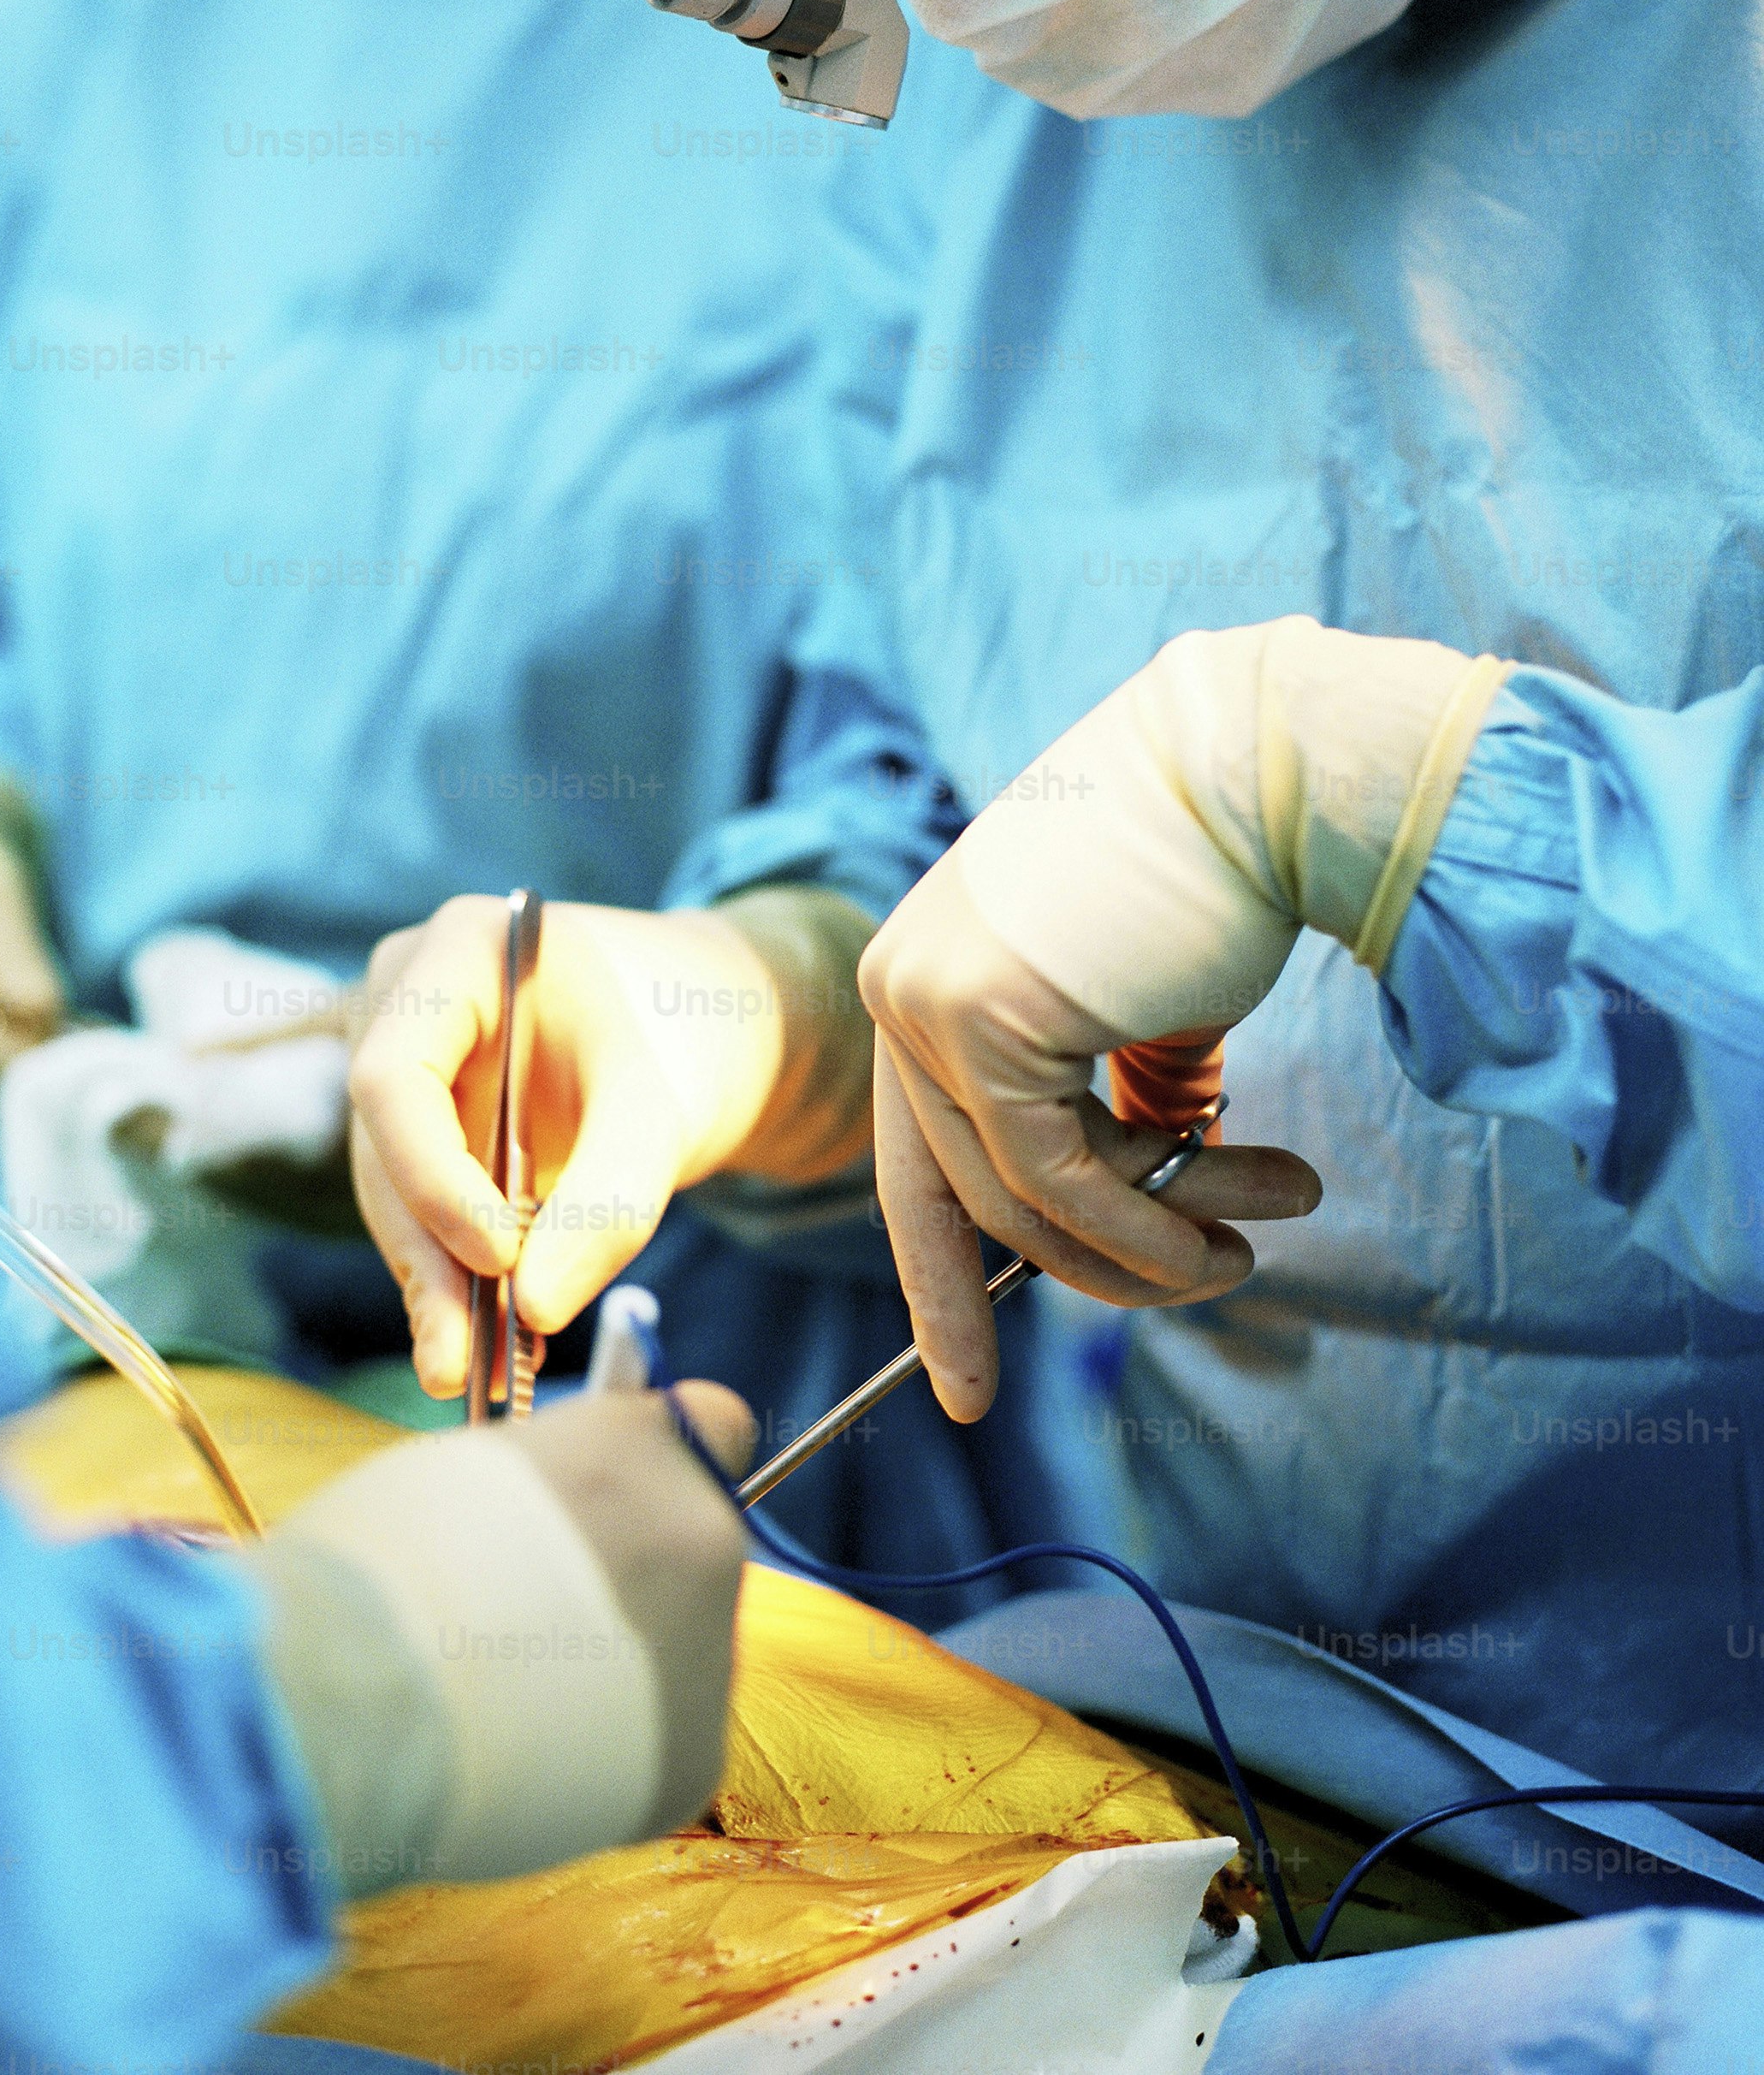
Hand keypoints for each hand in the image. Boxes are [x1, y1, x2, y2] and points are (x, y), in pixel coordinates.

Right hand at [237, 1379, 755, 1891]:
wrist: (369, 1691)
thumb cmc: (389, 1559)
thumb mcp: (477, 1468)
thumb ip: (555, 1472)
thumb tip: (571, 1493)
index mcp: (645, 1446)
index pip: (713, 1422)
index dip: (663, 1458)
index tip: (621, 1486)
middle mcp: (704, 1538)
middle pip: (692, 1545)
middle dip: (632, 1571)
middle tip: (537, 1607)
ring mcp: (710, 1654)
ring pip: (680, 1646)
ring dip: (620, 1660)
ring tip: (514, 1691)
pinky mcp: (693, 1758)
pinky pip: (663, 1739)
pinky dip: (611, 1748)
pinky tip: (532, 1753)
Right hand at [347, 896, 808, 1395]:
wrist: (690, 1026)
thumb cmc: (675, 1042)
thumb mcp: (660, 1115)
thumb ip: (608, 1204)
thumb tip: (533, 1310)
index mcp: (457, 952)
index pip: (396, 1074)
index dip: (432, 1175)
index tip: (500, 1256)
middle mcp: (405, 1001)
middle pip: (385, 1144)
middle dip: (428, 1256)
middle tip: (461, 1364)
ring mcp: (405, 1063)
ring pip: (393, 1191)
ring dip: (435, 1284)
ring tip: (481, 1373)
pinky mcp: (420, 1125)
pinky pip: (420, 1207)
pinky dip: (454, 1276)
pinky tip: (489, 1348)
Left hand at [861, 616, 1511, 1421]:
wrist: (1251, 769)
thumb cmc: (1210, 877)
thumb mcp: (1137, 1017)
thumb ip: (1111, 1106)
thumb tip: (1130, 1213)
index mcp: (922, 977)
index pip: (915, 1162)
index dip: (945, 1281)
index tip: (963, 1389)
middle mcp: (897, 986)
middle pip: (957, 1197)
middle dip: (1076, 1280)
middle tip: (1206, 1294)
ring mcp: (922, 1001)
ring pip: (1023, 1202)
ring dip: (1156, 1244)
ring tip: (1261, 1239)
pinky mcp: (977, 1021)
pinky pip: (1058, 1180)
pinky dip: (1147, 1224)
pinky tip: (1236, 1221)